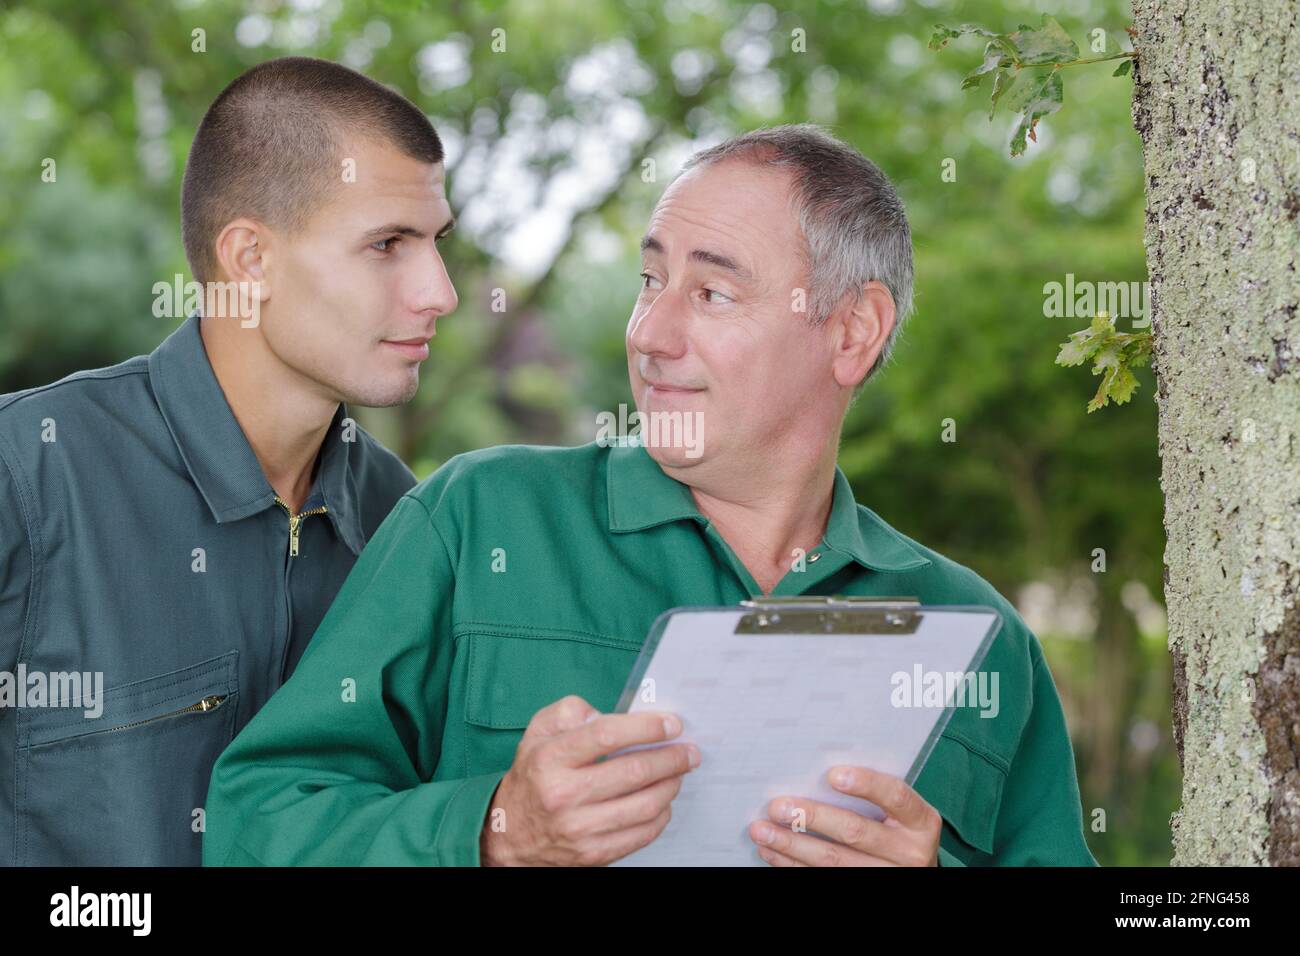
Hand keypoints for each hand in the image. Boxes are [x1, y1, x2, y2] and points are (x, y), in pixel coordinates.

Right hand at [480, 695, 699, 865]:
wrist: (507, 834)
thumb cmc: (533, 776)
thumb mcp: (538, 732)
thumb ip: (570, 711)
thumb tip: (608, 714)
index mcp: (551, 758)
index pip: (607, 735)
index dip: (647, 727)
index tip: (672, 724)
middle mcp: (564, 795)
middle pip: (634, 772)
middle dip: (672, 758)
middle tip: (689, 750)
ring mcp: (579, 829)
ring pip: (645, 805)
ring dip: (671, 785)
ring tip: (678, 773)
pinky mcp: (593, 854)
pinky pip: (641, 834)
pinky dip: (661, 815)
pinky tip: (663, 800)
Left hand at [748, 765, 941, 866]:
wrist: (913, 872)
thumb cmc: (899, 829)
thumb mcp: (901, 813)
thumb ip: (874, 794)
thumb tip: (816, 767)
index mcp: (922, 822)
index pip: (896, 797)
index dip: (867, 784)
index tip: (833, 774)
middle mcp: (908, 853)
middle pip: (855, 832)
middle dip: (812, 817)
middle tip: (778, 806)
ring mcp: (886, 875)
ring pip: (834, 862)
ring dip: (792, 844)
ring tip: (762, 830)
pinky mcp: (863, 888)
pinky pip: (822, 879)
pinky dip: (792, 865)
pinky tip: (772, 851)